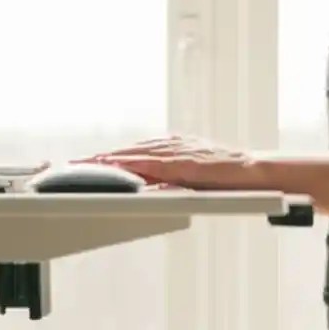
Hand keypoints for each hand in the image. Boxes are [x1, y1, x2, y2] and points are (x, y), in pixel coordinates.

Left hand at [76, 135, 264, 190]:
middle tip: (73, 163)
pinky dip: (133, 162)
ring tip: (84, 164)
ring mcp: (180, 151)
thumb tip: (146, 185)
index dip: (109, 155)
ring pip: (137, 153)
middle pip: (129, 149)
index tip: (85, 161)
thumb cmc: (228, 177)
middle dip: (100, 157)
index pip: (135, 150)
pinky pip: (154, 162)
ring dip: (109, 158)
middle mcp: (174, 144)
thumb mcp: (194, 173)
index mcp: (174, 146)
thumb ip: (170, 175)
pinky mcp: (187, 163)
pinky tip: (116, 165)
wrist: (255, 171)